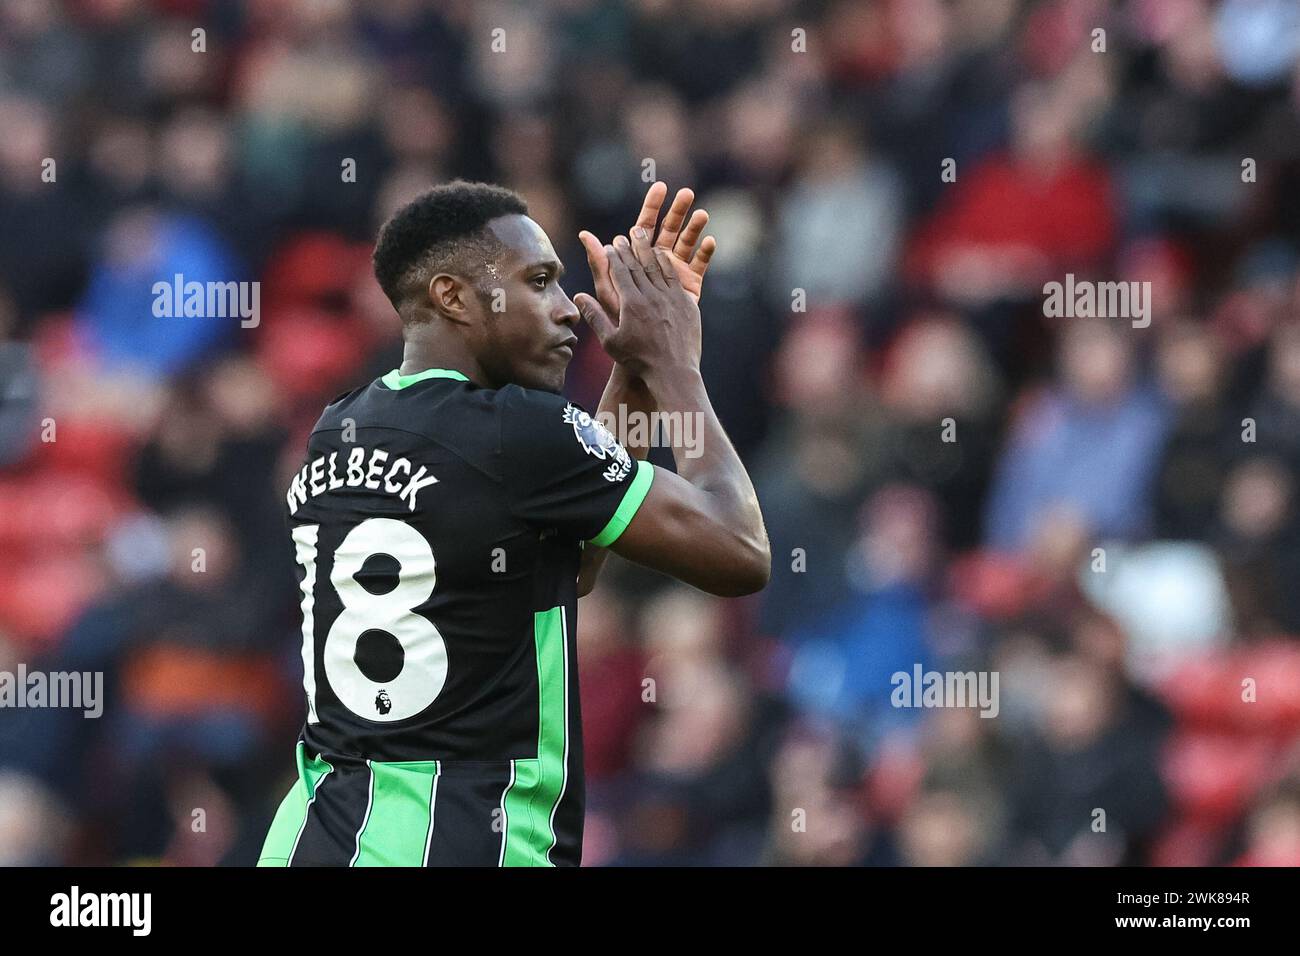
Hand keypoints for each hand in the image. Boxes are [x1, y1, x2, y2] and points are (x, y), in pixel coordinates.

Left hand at [575, 181, 714, 324]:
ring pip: (687, 243)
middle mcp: (657, 261)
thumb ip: (600, 263)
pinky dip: (705, 254)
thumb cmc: (620, 319)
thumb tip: (584, 235)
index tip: (659, 186)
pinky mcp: (690, 286)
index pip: (644, 225)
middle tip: (686, 192)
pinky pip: (699, 266)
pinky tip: (710, 241)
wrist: (642, 345)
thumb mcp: (609, 289)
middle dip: (677, 210)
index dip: (652, 206)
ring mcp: (675, 273)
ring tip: (702, 214)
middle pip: (669, 229)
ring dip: (694, 228)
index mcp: (638, 258)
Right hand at [580, 235, 700, 380]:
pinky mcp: (686, 303)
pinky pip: (674, 277)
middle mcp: (651, 296)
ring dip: (648, 249)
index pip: (620, 272)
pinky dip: (666, 264)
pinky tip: (662, 256)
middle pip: (638, 265)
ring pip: (657, 266)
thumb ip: (594, 316)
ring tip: (642, 236)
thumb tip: (578, 296)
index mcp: (631, 304)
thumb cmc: (639, 360)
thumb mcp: (610, 341)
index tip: (610, 245)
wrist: (674, 371)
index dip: (614, 256)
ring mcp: (671, 298)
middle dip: (629, 248)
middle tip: (624, 235)